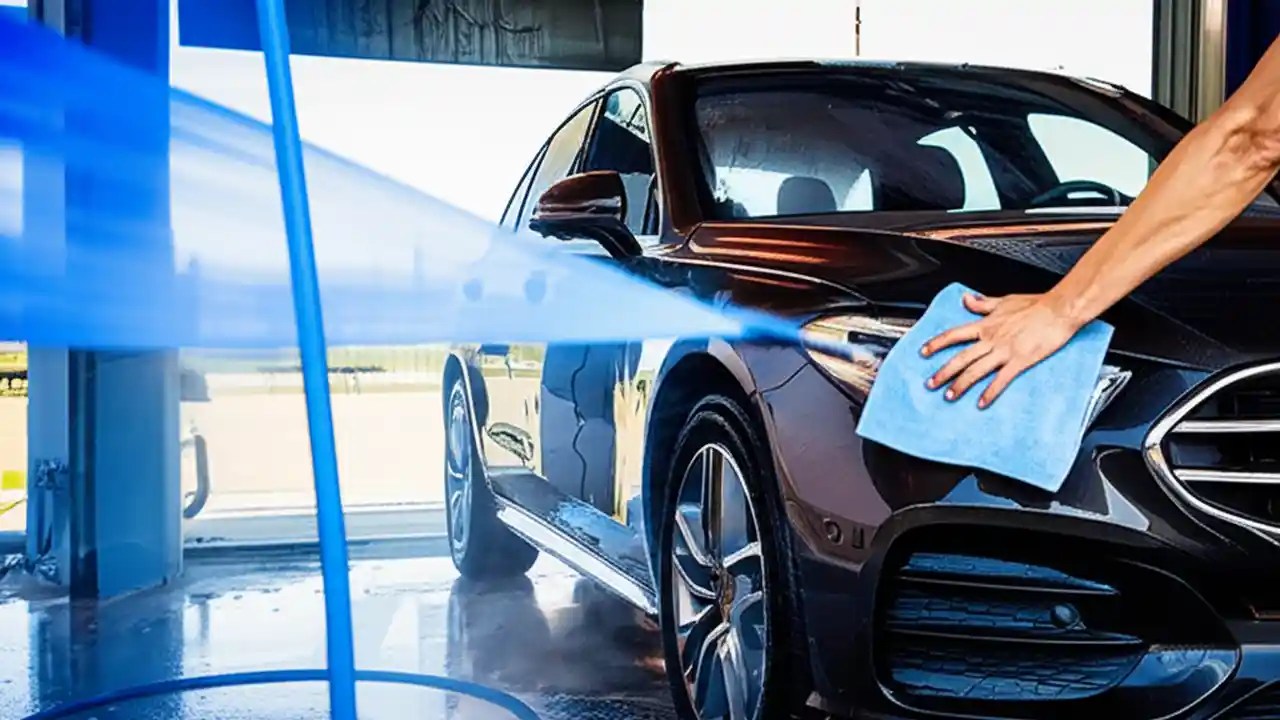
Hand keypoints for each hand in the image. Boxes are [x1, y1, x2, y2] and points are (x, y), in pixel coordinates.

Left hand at [921, 292, 1083, 408]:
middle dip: (943, 372)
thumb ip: (983, 304)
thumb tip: (966, 299)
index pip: (954, 335)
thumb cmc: (1036, 305)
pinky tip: (981, 403)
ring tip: (949, 396)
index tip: (924, 352)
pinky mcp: (1020, 361)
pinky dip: (990, 392)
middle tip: (930, 384)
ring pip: (976, 370)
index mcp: (986, 325)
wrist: (1059, 310)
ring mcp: (1005, 351)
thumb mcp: (1004, 301)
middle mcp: (991, 339)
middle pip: (961, 358)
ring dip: (961, 385)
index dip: (937, 344)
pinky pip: (1001, 380)